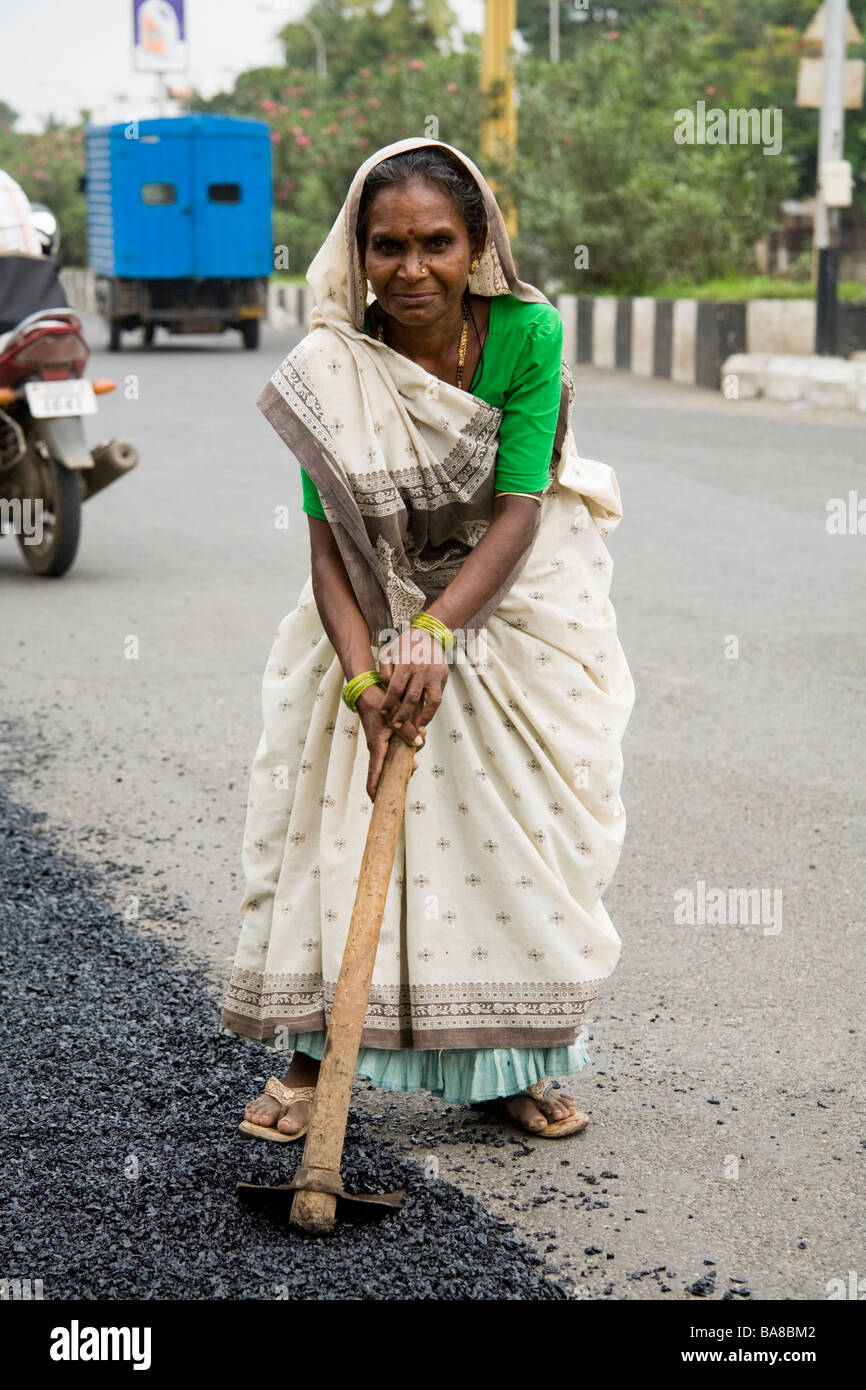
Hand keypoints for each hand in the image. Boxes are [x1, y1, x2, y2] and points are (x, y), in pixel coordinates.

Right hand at [356, 683, 425, 801]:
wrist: (367, 690)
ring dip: (403, 762)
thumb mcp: (394, 715)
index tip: (375, 800)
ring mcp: (380, 743)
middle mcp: (377, 748)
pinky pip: (393, 751)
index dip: (374, 787)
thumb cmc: (378, 702)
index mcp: (377, 746)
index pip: (374, 772)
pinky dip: (404, 751)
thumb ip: (407, 730)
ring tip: (416, 758)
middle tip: (405, 783)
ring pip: (391, 760)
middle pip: (384, 771)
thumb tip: (419, 743)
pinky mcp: (384, 737)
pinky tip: (415, 746)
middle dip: (395, 778)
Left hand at [377, 624, 448, 735]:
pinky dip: (432, 710)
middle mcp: (422, 669)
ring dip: (423, 718)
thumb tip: (387, 692)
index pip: (396, 689)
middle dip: (402, 715)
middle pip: (411, 698)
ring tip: (416, 730)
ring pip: (430, 701)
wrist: (429, 633)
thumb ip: (385, 672)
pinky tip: (425, 719)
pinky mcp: (444, 676)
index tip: (384, 713)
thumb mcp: (389, 652)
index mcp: (406, 662)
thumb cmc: (405, 644)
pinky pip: (438, 697)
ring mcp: (435, 674)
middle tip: (396, 726)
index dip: (389, 703)